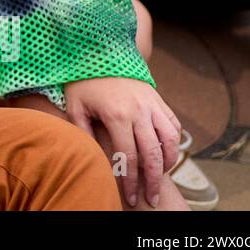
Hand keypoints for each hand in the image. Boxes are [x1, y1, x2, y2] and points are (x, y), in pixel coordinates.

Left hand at [65, 77, 180, 208]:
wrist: (100, 51)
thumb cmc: (83, 81)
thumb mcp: (76, 106)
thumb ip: (83, 133)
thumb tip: (92, 159)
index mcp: (117, 115)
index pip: (128, 157)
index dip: (130, 181)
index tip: (130, 197)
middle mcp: (139, 111)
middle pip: (153, 155)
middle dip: (152, 181)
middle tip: (153, 199)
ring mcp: (152, 105)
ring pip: (170, 141)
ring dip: (169, 164)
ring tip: (161, 178)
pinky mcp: (159, 100)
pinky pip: (174, 126)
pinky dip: (174, 143)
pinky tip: (167, 155)